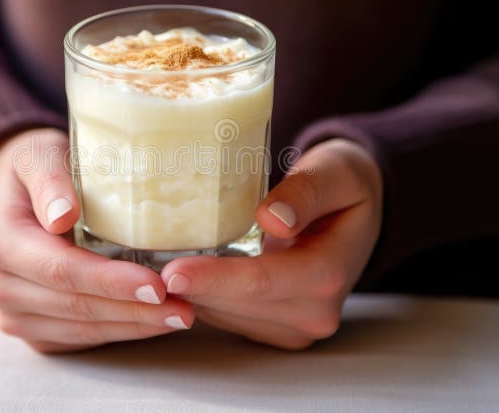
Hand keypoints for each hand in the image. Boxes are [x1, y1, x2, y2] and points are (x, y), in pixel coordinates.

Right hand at [0, 128, 193, 352]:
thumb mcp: (41, 156)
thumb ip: (50, 180)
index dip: (110, 281)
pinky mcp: (31, 331)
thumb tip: (62, 215)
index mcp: (0, 242)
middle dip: (133, 310)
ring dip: (132, 326)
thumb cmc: (39, 171)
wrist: (17, 198)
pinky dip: (119, 331)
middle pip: (75, 306)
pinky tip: (152, 321)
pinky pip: (79, 339)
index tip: (157, 285)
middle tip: (184, 308)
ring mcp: (11, 314)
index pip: (61, 269)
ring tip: (179, 316)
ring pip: (80, 329)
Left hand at [160, 138, 382, 349]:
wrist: (358, 210)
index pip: (263, 282)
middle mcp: (315, 311)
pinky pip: (229, 318)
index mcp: (329, 273)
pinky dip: (202, 298)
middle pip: (238, 304)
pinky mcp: (277, 327)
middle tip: (141, 271)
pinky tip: (178, 273)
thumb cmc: (344, 184)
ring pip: (228, 316)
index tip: (172, 271)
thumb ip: (306, 192)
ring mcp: (296, 325)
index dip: (216, 278)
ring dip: (191, 296)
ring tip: (149, 269)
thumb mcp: (334, 172)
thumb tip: (271, 219)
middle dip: (191, 289)